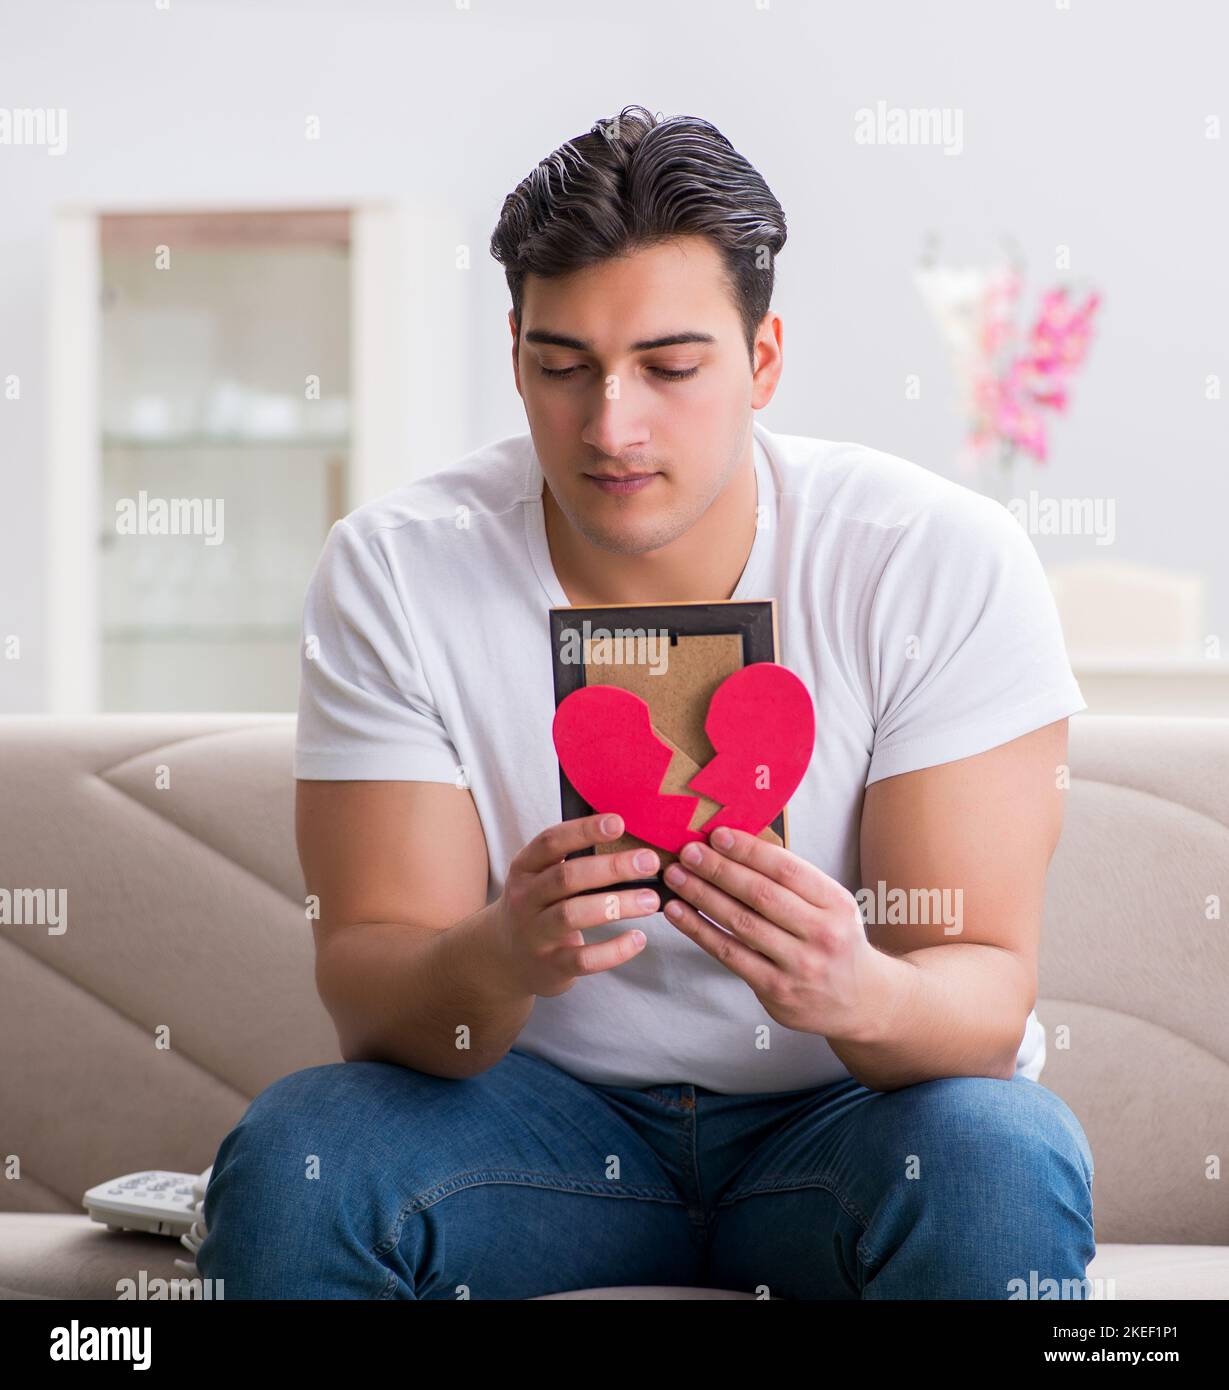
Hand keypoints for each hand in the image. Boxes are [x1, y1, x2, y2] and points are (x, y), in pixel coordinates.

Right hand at [490, 813, 659, 998]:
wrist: (505, 956)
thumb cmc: (538, 905)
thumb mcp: (539, 877)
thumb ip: (571, 859)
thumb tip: (625, 836)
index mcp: (525, 868)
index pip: (551, 842)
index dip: (584, 830)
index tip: (618, 822)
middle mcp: (526, 898)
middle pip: (567, 877)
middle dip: (612, 867)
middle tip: (649, 861)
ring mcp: (536, 934)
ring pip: (574, 915)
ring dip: (617, 905)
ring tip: (651, 900)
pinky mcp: (551, 965)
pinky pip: (585, 959)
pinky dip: (614, 950)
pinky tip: (638, 939)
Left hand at [661, 826, 880, 1039]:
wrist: (860, 1001)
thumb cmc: (835, 941)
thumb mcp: (832, 906)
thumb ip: (793, 883)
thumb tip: (736, 846)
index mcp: (836, 904)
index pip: (787, 869)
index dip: (748, 850)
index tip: (717, 835)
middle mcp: (822, 934)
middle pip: (760, 895)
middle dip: (718, 869)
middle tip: (688, 852)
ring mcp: (799, 965)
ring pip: (740, 923)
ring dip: (702, 896)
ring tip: (676, 877)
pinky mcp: (776, 990)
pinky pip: (729, 954)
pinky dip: (699, 931)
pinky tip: (679, 912)